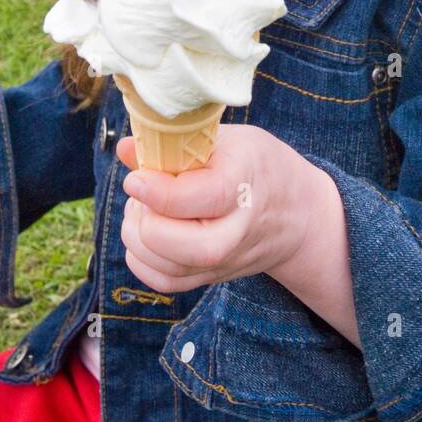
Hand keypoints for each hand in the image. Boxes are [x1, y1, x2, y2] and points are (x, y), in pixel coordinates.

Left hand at [115, 125, 313, 294]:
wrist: (296, 211)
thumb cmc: (255, 165)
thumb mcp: (225, 139)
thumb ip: (174, 143)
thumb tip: (125, 149)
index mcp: (244, 185)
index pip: (200, 198)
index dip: (157, 189)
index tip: (137, 177)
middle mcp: (238, 231)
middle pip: (186, 247)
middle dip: (147, 221)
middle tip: (142, 194)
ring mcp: (225, 260)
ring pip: (168, 268)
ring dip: (137, 237)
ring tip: (142, 209)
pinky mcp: (211, 275)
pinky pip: (165, 282)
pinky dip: (141, 261)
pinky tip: (143, 232)